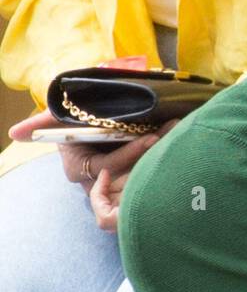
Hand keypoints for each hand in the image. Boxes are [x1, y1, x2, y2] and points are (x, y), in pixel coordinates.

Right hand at [10, 111, 178, 229]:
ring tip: (183, 131)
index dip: (129, 154)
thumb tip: (15, 132)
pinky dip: (167, 152)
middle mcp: (100, 177)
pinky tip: (184, 137)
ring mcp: (120, 175)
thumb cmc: (73, 118)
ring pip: (144, 169)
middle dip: (154, 154)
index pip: (108, 166)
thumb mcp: (59, 117)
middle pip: (131, 172)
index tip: (150, 137)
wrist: (94, 114)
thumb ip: (41, 123)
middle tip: (176, 133)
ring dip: (165, 151)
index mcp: (81, 168)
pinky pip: (152, 166)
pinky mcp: (136, 169)